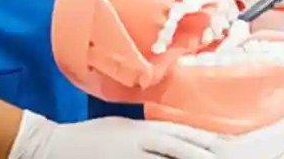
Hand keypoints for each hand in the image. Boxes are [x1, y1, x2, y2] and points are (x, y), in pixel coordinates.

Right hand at [8, 110, 225, 158]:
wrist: (55, 145)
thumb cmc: (91, 137)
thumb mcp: (124, 128)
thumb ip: (149, 132)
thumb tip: (174, 135)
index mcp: (143, 129)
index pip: (182, 134)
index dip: (204, 140)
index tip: (225, 145)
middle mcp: (141, 142)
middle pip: (181, 148)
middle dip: (204, 153)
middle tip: (227, 155)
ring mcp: (131, 156)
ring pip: (170, 158)